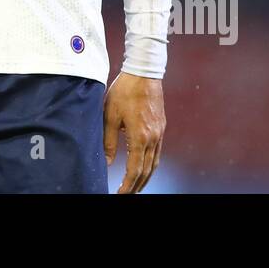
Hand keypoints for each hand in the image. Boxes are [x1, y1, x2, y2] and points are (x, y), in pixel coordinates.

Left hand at [103, 72, 164, 192]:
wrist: (143, 72)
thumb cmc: (124, 91)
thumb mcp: (110, 115)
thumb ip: (109, 141)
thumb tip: (107, 162)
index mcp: (140, 136)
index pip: (135, 170)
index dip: (127, 185)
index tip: (119, 194)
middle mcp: (153, 138)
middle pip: (147, 171)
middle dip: (136, 186)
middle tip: (126, 195)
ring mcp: (159, 133)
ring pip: (154, 163)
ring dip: (145, 178)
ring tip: (135, 187)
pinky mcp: (161, 127)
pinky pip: (157, 153)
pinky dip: (150, 165)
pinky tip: (144, 167)